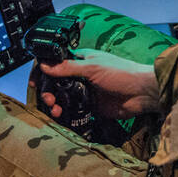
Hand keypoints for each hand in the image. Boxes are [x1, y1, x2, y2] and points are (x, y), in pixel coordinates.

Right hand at [36, 49, 159, 119]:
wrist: (143, 94)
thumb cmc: (123, 73)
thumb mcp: (94, 67)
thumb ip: (69, 67)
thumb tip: (45, 65)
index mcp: (81, 61)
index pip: (56, 63)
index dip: (43, 72)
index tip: (35, 82)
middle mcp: (81, 75)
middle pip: (55, 82)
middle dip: (48, 91)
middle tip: (49, 99)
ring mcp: (85, 91)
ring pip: (62, 97)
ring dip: (54, 103)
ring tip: (55, 109)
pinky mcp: (90, 106)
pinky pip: (72, 110)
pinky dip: (64, 113)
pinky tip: (61, 116)